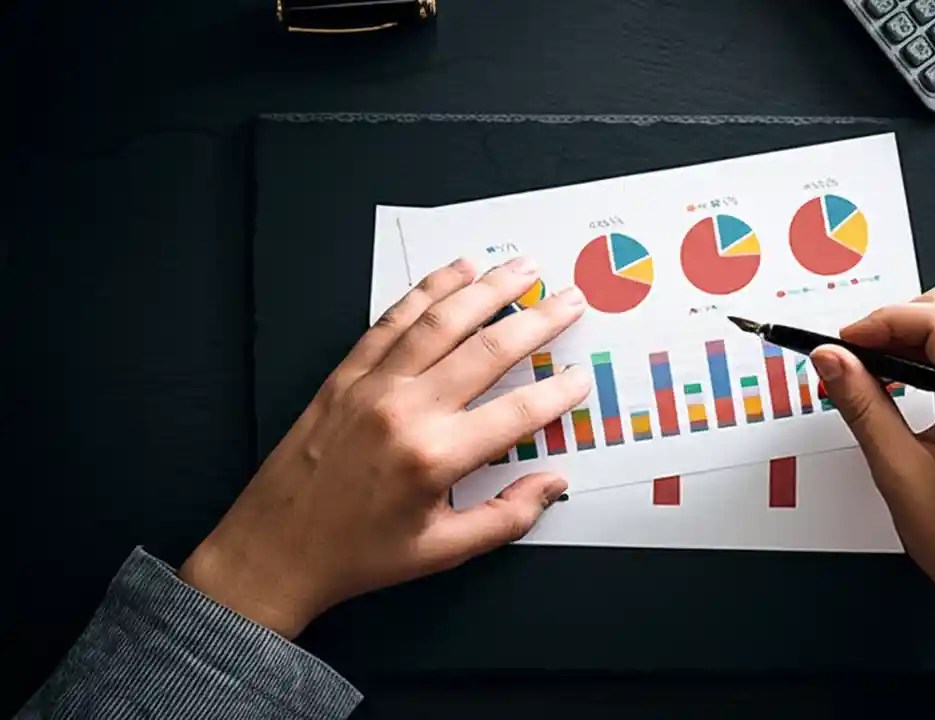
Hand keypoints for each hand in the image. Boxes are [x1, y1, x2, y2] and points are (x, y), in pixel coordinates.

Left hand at [180, 256, 592, 637]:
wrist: (273, 550)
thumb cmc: (357, 555)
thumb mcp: (440, 551)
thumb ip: (506, 518)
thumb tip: (552, 485)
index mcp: (435, 458)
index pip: (517, 413)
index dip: (558, 393)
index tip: (581, 377)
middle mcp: (406, 410)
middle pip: (488, 350)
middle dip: (538, 321)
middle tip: (571, 300)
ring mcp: (372, 385)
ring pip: (442, 321)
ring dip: (488, 289)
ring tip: (523, 267)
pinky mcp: (345, 374)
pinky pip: (393, 321)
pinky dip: (427, 291)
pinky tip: (456, 272)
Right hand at [811, 285, 934, 627]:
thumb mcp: (899, 471)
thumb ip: (862, 404)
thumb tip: (831, 359)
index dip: (881, 321)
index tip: (841, 343)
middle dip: (894, 323)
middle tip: (850, 355)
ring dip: (913, 341)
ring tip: (870, 374)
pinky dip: (933, 362)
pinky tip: (903, 389)